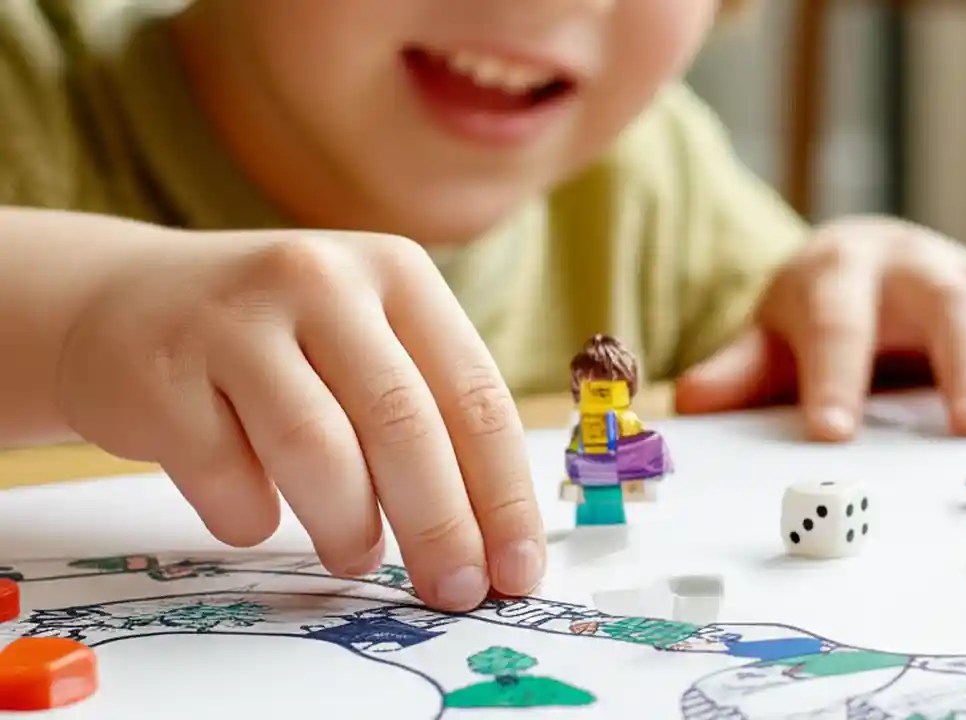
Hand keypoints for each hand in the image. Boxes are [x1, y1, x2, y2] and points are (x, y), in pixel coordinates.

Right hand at [55, 230, 544, 610]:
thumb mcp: (365, 337)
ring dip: (350, 528)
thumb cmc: (275, 340)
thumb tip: (491, 543)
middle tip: (455, 591)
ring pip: (319, 453)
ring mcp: (234, 321)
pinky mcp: (159, 373)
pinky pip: (227, 478)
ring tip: (357, 555)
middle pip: (404, 425)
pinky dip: (252, 518)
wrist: (117, 302)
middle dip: (441, 527)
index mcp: (395, 272)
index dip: (504, 495)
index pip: (477, 395)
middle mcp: (320, 279)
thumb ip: (428, 414)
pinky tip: (256, 512)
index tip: (518, 572)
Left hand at [674, 217, 965, 438]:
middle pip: (949, 297)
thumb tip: (694, 400)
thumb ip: (740, 371)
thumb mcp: (769, 339)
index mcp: (835, 271)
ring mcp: (965, 270)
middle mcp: (907, 262)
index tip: (833, 433)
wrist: (856, 266)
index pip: (836, 319)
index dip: (835, 375)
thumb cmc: (813, 314)